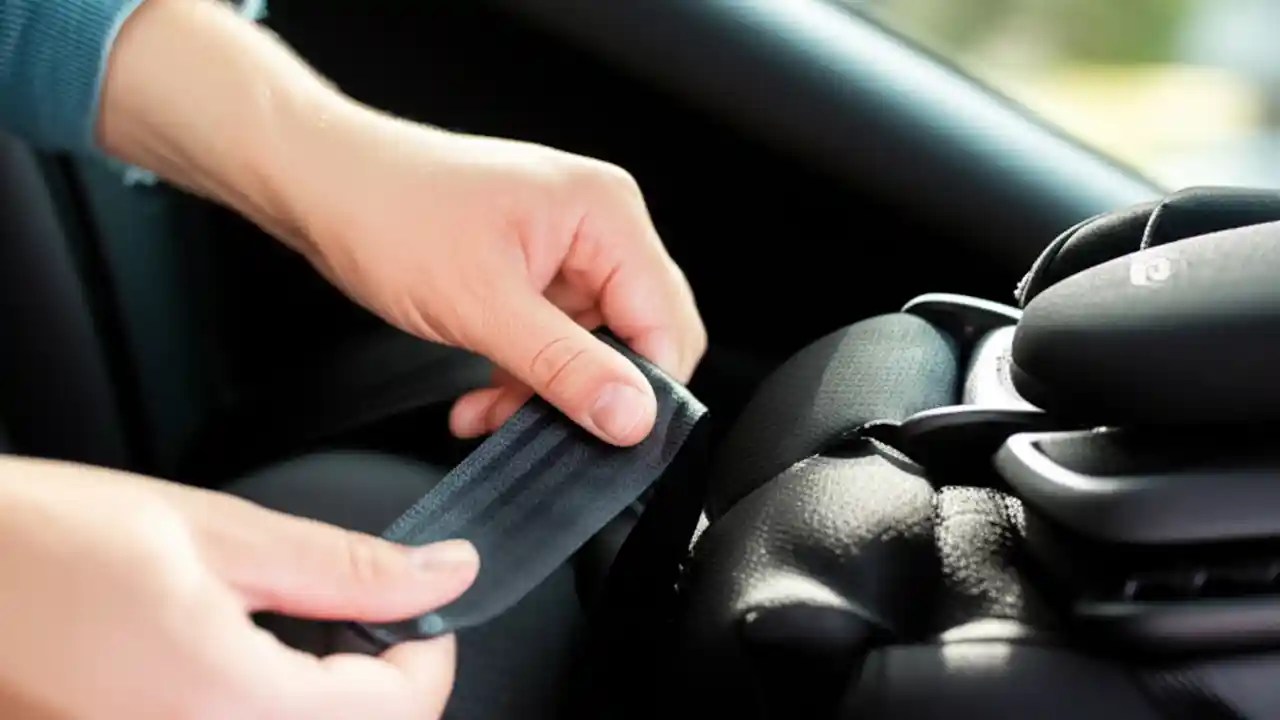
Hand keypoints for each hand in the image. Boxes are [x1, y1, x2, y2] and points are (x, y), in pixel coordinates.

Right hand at [0, 456, 478, 719]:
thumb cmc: (53, 541)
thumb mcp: (219, 533)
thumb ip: (347, 569)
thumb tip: (447, 574)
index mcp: (229, 703)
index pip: (399, 712)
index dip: (430, 657)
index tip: (422, 611)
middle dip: (388, 685)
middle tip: (366, 619)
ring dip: (336, 702)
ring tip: (306, 638)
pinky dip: (278, 711)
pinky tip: (254, 668)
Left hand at [275, 116, 706, 445]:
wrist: (320, 185)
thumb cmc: (390, 213)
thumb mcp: (483, 306)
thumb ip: (565, 366)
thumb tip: (633, 415)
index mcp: (605, 213)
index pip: (665, 319)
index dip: (647, 386)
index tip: (611, 438)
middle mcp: (596, 226)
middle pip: (636, 337)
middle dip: (588, 393)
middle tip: (542, 428)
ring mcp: (564, 251)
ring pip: (590, 351)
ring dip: (544, 393)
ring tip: (490, 413)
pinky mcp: (532, 273)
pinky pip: (553, 343)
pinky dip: (522, 378)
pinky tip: (480, 400)